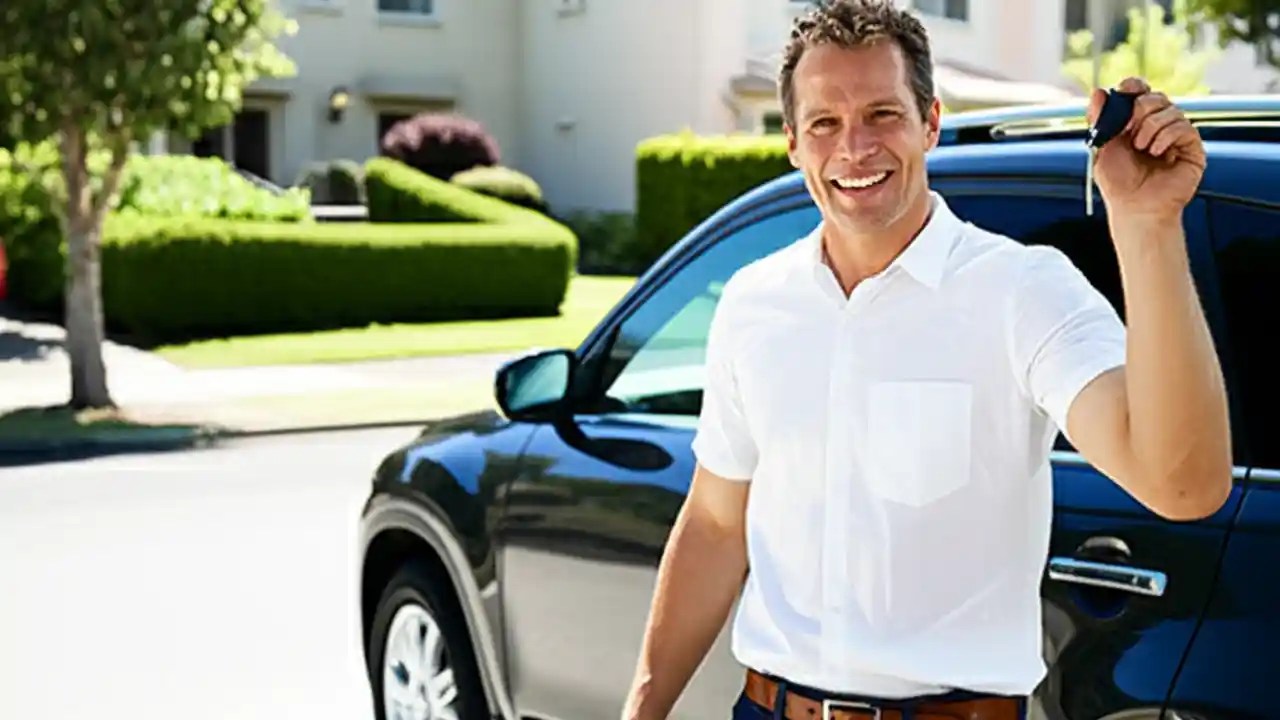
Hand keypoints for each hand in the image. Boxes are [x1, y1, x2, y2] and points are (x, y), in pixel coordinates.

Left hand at [1087, 77, 1205, 221]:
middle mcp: (1156, 125)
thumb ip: (1099, 119)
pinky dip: (1166, 136)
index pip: (1139, 90)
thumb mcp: (1101, 147)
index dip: (1133, 87)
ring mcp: (1175, 135)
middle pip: (1155, 96)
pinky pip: (1183, 126)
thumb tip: (1098, 92)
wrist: (1135, 208)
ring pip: (1171, 109)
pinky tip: (1156, 152)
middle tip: (1128, 131)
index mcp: (1134, 122)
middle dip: (1139, 110)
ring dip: (1150, 127)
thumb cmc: (1118, 183)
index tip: (1124, 94)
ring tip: (1141, 148)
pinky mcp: (1191, 147)